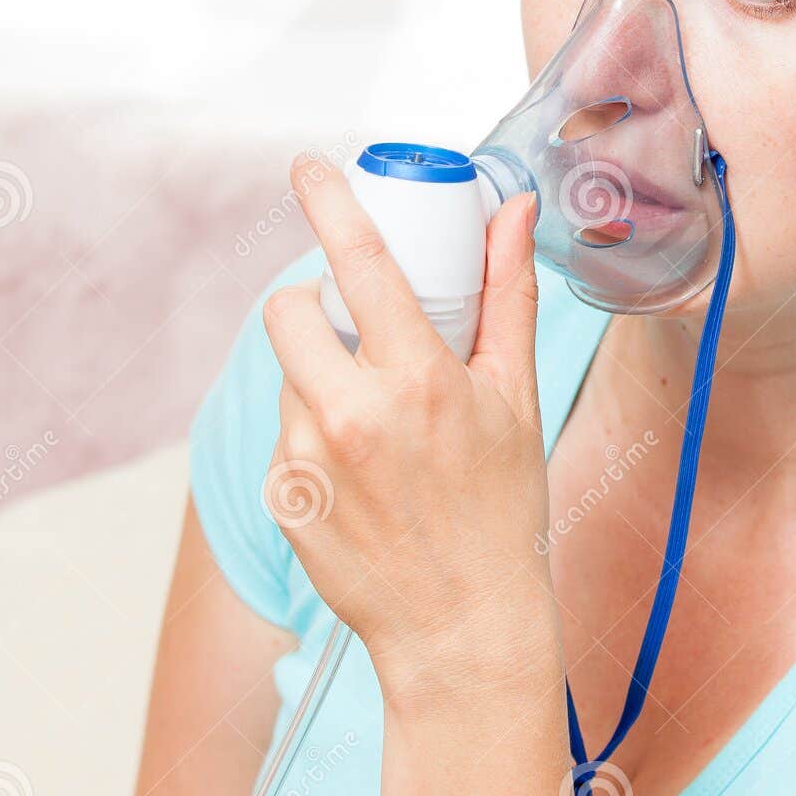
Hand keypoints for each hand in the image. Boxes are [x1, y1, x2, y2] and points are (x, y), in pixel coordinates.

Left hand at [261, 155, 559, 709]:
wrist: (461, 628)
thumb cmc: (502, 511)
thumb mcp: (516, 400)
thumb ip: (508, 297)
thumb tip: (509, 211)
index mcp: (420, 380)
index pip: (360, 261)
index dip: (327, 202)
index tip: (306, 167)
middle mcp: (353, 415)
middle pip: (288, 312)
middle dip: (313, 306)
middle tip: (354, 332)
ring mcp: (307, 460)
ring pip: (287, 375)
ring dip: (318, 376)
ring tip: (375, 425)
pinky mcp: (280, 498)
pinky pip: (284, 435)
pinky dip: (314, 437)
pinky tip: (361, 479)